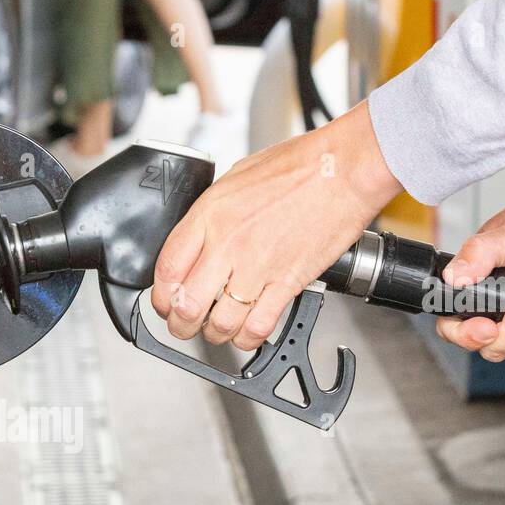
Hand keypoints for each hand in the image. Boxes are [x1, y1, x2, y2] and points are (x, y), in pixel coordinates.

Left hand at [152, 101, 401, 348]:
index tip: (164, 303)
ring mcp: (257, 266)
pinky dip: (247, 338)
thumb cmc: (298, 166)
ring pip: (219, 323)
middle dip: (180, 325)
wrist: (343, 169)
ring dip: (214, 334)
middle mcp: (228, 244)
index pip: (167, 269)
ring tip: (215, 331)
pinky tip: (245, 333)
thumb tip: (197, 239)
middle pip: (186, 305)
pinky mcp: (287, 283)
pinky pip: (258, 326)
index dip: (160, 297)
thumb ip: (212, 213)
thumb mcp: (235, 178)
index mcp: (209, 215)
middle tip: (183, 326)